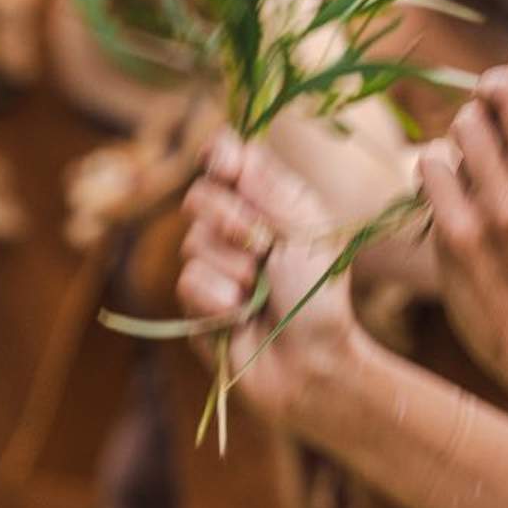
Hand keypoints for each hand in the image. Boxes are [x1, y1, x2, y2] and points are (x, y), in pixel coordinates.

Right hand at [179, 131, 364, 426]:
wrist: (310, 362)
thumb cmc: (318, 297)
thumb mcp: (308, 232)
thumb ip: (271, 186)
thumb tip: (231, 145)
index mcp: (268, 203)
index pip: (227, 159)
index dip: (220, 156)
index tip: (226, 164)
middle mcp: (236, 228)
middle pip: (200, 195)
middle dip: (234, 221)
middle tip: (266, 248)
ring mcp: (213, 264)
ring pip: (193, 241)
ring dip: (234, 269)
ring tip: (260, 293)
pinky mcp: (194, 302)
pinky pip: (189, 281)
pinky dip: (219, 299)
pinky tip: (239, 317)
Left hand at [421, 38, 507, 396]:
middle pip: (502, 88)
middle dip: (485, 94)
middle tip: (483, 119)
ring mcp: (502, 210)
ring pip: (463, 123)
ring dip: (457, 138)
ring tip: (467, 168)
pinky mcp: (460, 236)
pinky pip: (430, 164)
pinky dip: (430, 173)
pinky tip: (445, 197)